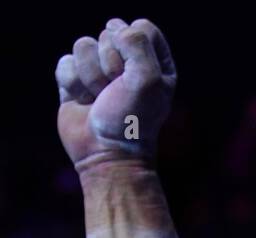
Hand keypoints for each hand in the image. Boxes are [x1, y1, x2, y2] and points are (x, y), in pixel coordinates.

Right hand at [56, 17, 176, 168]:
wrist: (107, 155)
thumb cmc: (132, 121)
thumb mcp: (149, 80)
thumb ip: (137, 42)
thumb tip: (114, 30)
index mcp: (154, 62)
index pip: (140, 27)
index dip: (132, 47)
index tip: (134, 76)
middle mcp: (127, 63)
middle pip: (109, 32)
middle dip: (110, 64)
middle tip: (116, 93)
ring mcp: (99, 71)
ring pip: (83, 45)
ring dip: (91, 76)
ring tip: (101, 99)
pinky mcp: (75, 81)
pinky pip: (65, 62)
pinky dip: (73, 84)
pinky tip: (84, 102)